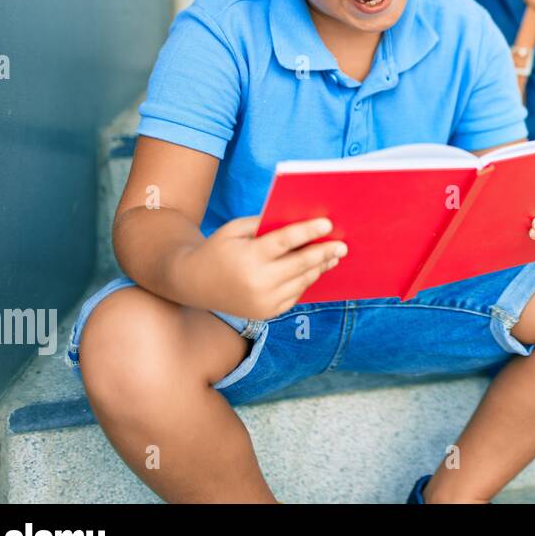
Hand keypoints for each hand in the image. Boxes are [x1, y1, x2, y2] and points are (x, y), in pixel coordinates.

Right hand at [173, 215, 346, 320]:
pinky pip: (295, 294)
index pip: (286, 242)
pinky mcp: (267, 312)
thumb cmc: (218, 249)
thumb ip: (266, 225)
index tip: (328, 224)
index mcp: (249, 258)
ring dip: (319, 267)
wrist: (192, 283)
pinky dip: (306, 280)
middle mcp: (258, 282)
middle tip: (342, 245)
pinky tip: (315, 269)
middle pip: (301, 264)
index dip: (309, 232)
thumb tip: (300, 223)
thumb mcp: (236, 230)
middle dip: (324, 252)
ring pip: (302, 281)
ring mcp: (264, 301)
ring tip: (333, 256)